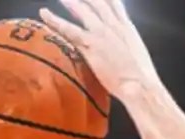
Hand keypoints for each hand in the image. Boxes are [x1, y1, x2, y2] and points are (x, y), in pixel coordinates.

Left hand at [40, 0, 158, 99]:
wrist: (139, 84)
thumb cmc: (140, 75)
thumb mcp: (136, 51)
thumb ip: (125, 42)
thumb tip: (120, 44)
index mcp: (126, 27)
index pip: (114, 4)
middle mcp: (113, 25)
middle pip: (97, 2)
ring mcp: (100, 34)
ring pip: (81, 11)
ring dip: (70, 2)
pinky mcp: (89, 46)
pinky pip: (68, 29)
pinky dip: (54, 20)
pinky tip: (44, 14)